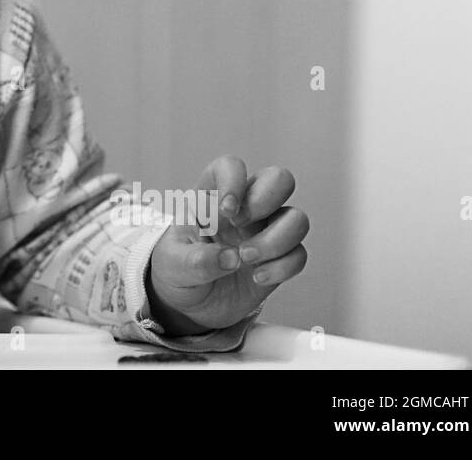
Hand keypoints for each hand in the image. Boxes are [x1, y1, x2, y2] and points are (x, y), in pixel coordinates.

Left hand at [146, 156, 308, 334]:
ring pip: (297, 218)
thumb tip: (229, 258)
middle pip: (279, 179)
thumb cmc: (176, 271)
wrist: (188, 305)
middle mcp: (244, 209)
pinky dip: (283, 267)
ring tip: (247, 259)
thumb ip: (195, 260)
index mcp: (212, 197)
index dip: (234, 180)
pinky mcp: (278, 260)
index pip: (231, 166)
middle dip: (267, 200)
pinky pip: (299, 254)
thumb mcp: (172, 264)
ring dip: (276, 240)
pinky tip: (258, 278)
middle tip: (240, 225)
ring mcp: (265, 233)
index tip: (226, 211)